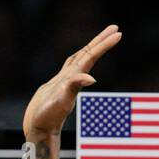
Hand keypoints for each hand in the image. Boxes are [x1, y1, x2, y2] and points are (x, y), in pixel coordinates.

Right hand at [23, 25, 121, 139]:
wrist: (40, 130)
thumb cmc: (48, 117)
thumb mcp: (61, 101)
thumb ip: (74, 87)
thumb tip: (91, 78)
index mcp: (74, 78)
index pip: (91, 57)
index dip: (103, 45)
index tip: (118, 33)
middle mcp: (72, 78)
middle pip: (88, 55)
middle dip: (101, 41)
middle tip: (115, 28)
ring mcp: (65, 82)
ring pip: (79, 60)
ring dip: (90, 49)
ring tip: (99, 40)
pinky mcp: (56, 86)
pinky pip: (68, 68)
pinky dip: (74, 60)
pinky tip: (75, 61)